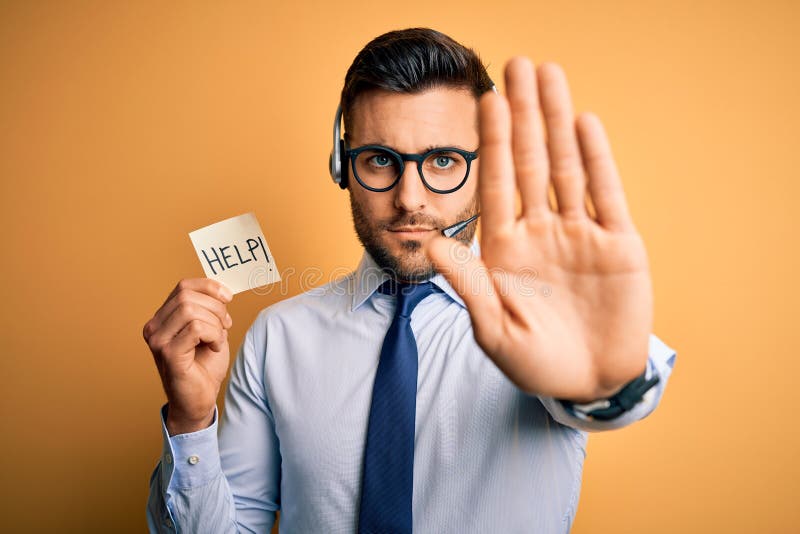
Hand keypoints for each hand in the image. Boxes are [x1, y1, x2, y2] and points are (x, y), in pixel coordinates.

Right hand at [143, 278, 233, 434]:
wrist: (199, 401)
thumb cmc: (204, 367)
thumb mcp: (209, 330)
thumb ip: (209, 310)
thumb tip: (222, 290)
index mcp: (162, 319)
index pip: (183, 286)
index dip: (208, 287)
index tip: (227, 297)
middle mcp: (154, 328)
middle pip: (187, 296)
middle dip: (215, 307)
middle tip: (225, 325)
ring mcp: (158, 341)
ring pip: (191, 310)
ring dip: (215, 323)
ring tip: (218, 339)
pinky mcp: (169, 354)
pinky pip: (196, 329)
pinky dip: (213, 335)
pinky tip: (215, 348)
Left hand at [426, 57, 651, 402]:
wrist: (589, 384)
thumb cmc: (535, 363)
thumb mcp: (494, 331)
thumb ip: (469, 287)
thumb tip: (433, 245)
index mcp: (506, 248)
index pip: (497, 183)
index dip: (492, 142)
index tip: (485, 99)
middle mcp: (541, 231)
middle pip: (531, 162)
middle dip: (524, 115)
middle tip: (516, 65)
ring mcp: (580, 234)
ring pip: (567, 167)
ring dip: (558, 122)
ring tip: (549, 76)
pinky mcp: (617, 245)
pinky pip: (606, 194)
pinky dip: (596, 159)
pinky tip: (583, 123)